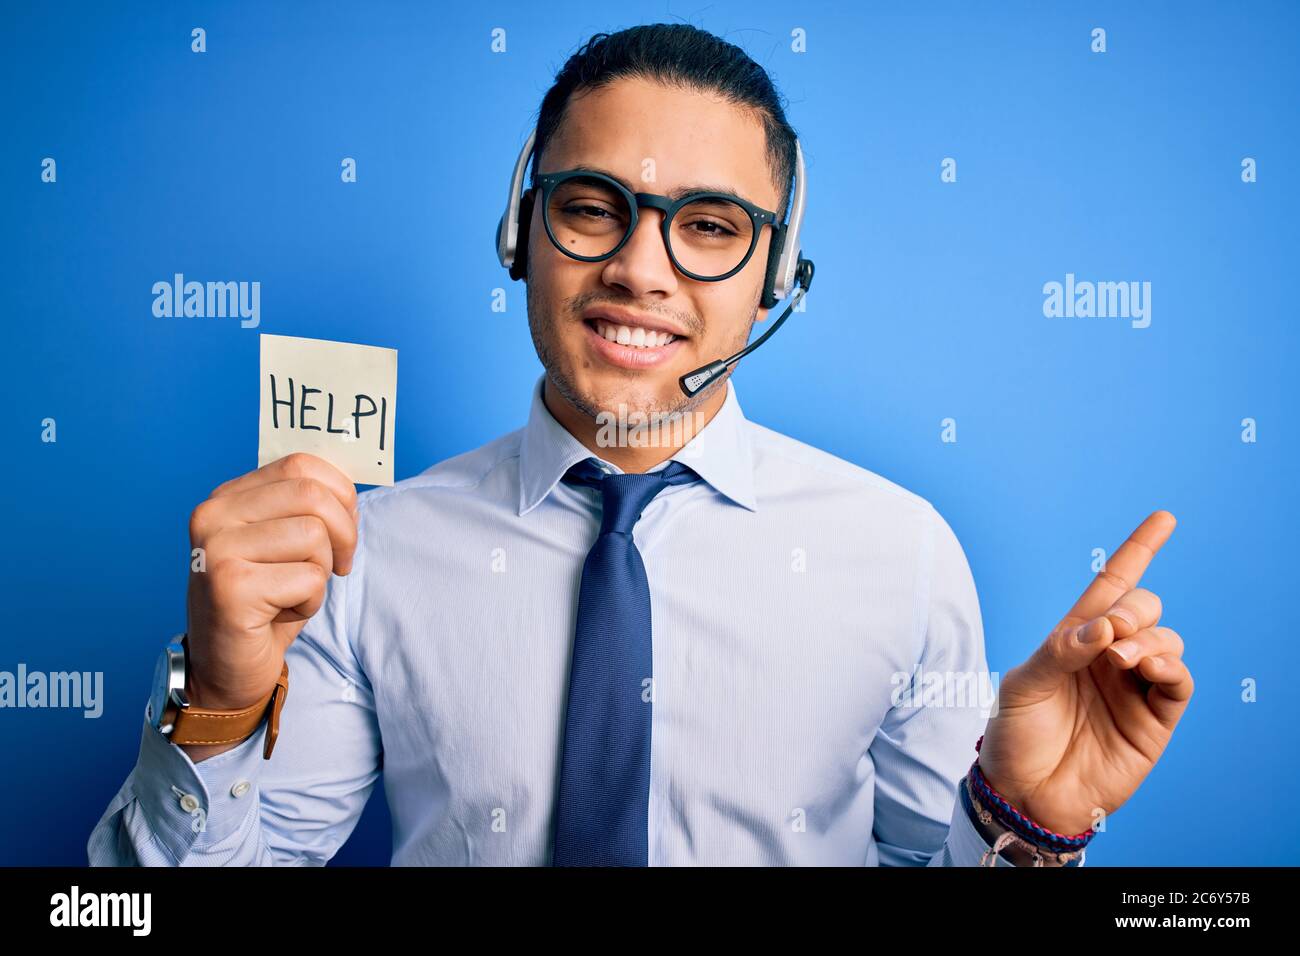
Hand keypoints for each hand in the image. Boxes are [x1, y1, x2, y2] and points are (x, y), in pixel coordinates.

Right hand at [185, 453, 357, 716]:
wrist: (227, 667)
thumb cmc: (266, 603)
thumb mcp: (284, 543)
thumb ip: (304, 507)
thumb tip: (351, 482)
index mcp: (227, 497)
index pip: (301, 464)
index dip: (340, 494)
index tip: (342, 529)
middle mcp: (213, 515)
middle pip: (313, 495)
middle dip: (344, 533)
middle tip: (337, 565)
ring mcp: (216, 549)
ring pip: (314, 536)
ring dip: (321, 573)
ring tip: (293, 593)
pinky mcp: (229, 587)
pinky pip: (308, 579)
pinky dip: (310, 602)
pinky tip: (280, 613)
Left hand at [977, 511, 1192, 834]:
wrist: (1025, 793)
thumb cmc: (1016, 735)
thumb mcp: (1024, 684)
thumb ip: (1060, 650)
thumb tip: (1104, 627)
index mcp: (1075, 638)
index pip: (1111, 586)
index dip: (1138, 551)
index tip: (1164, 519)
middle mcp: (1110, 657)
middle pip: (1143, 608)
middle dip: (1134, 609)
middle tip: (1110, 635)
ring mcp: (1134, 687)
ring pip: (1166, 640)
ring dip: (1149, 639)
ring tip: (1121, 658)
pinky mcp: (1155, 720)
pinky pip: (1179, 682)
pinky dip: (1169, 667)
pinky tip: (1145, 669)